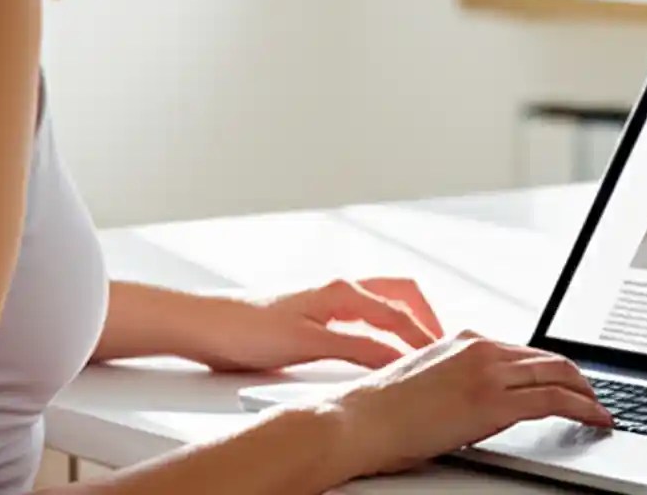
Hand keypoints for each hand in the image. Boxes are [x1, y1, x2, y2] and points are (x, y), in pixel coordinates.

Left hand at [200, 278, 444, 371]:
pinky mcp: (315, 312)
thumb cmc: (244, 329)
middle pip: (400, 295)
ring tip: (419, 343)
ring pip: (383, 300)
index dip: (424, 337)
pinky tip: (379, 343)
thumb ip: (357, 349)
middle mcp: (338, 289)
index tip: (443, 356)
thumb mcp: (309, 344)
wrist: (202, 325)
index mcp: (342, 291)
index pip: (399, 313)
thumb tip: (396, 357)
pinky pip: (365, 312)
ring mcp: (327, 298)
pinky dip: (384, 324)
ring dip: (406, 317)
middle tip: (443, 344)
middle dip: (425, 317)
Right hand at [332, 331, 612, 477]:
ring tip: (599, 409)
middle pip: (548, 357)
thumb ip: (460, 378)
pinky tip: (593, 418)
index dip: (552, 367)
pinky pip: (553, 399)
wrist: (357, 420)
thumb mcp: (428, 380)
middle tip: (594, 395)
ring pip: (558, 373)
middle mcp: (480, 346)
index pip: (524, 350)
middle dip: (578, 377)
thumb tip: (481, 397)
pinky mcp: (492, 400)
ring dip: (586, 392)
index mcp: (464, 339)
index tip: (568, 381)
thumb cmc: (381, 410)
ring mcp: (487, 370)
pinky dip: (582, 407)